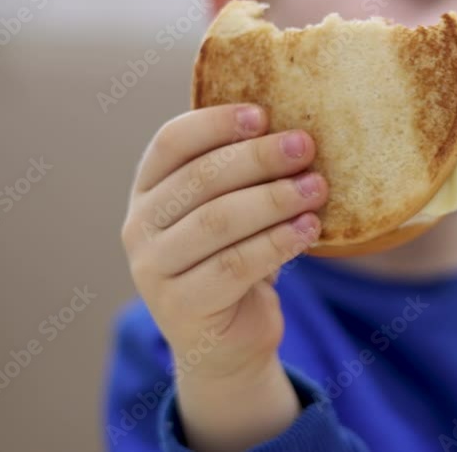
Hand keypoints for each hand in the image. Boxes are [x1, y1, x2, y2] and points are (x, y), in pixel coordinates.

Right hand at [121, 104, 327, 449]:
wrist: (228, 342)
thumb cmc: (237, 258)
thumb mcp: (233, 211)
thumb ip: (243, 175)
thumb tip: (293, 130)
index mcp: (148, 190)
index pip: (171, 142)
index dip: (215, 123)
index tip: (263, 114)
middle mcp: (140, 226)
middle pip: (201, 179)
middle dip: (259, 158)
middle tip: (305, 147)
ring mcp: (154, 269)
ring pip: (218, 221)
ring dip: (274, 199)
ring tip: (317, 188)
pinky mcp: (181, 307)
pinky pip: (235, 265)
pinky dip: (278, 242)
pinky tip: (309, 229)